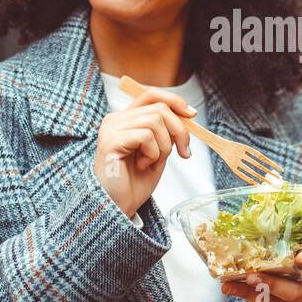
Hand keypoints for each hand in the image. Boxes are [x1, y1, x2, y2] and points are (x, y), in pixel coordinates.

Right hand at [94, 86, 195, 217]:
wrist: (119, 206)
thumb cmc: (135, 182)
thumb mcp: (158, 151)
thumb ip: (167, 131)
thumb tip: (188, 115)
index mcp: (125, 119)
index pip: (151, 95)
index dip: (174, 101)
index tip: (192, 115)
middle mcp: (115, 119)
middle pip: (160, 109)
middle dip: (179, 131)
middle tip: (184, 153)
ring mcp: (110, 129)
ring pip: (155, 121)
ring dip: (164, 147)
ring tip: (152, 163)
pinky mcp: (110, 141)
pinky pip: (145, 136)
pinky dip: (152, 154)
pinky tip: (142, 166)